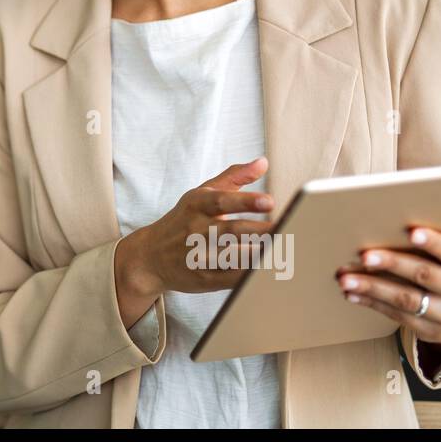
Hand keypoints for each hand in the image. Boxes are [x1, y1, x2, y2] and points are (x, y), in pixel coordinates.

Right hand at [127, 158, 274, 294]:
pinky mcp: (205, 278)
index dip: (246, 201)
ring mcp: (200, 256)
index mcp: (197, 205)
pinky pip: (232, 278)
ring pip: (234, 256)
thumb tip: (263, 162)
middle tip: (290, 228)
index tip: (269, 201)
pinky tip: (270, 268)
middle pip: (233, 231)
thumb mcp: (200, 194)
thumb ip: (233, 177)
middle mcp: (196, 230)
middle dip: (262, 231)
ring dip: (259, 253)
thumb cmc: (183, 221)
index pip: (221, 202)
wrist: (150, 257)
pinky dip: (252, 274)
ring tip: (284, 248)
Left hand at [337, 226, 440, 353]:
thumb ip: (433, 239)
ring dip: (373, 288)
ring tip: (346, 279)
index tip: (411, 231)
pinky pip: (399, 317)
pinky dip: (373, 303)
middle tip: (364, 256)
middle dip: (393, 264)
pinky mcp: (436, 333)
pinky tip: (353, 294)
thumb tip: (389, 221)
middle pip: (427, 276)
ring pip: (408, 300)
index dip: (434, 242)